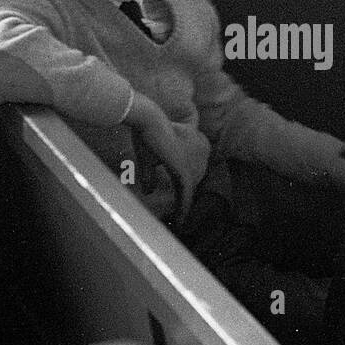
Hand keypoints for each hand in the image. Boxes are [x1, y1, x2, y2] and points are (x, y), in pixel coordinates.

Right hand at [127, 93, 209, 224]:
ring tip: (178, 223)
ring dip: (183, 209)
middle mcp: (197, 158)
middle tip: (178, 220)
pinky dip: (183, 208)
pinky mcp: (185, 171)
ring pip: (189, 192)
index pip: (191, 177)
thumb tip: (148, 192)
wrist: (149, 122)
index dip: (184, 194)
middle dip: (184, 202)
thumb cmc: (147, 136)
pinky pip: (186, 194)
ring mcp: (193, 165)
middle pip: (191, 187)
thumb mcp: (147, 161)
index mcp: (191, 151)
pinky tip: (180, 221)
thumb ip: (149, 176)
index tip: (179, 209)